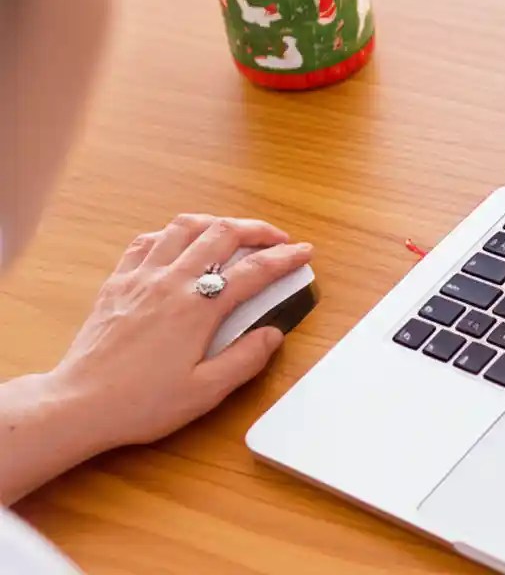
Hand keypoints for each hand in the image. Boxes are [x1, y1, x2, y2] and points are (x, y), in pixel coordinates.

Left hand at [49, 214, 312, 449]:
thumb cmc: (140, 403)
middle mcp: (170, 283)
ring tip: (233, 232)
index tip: (304, 253)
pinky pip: (147, 242)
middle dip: (256, 229)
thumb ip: (246, 359)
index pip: (253, 271)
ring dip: (216, 223)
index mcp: (197, 309)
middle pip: (221, 234)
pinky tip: (180, 243)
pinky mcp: (117, 283)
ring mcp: (140, 278)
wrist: (78, 404)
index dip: (285, 259)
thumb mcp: (205, 391)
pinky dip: (172, 234)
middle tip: (277, 238)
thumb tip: (273, 334)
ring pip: (183, 227)